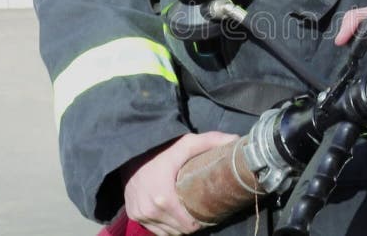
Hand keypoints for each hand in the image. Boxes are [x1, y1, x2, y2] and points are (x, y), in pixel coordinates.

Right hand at [124, 132, 238, 235]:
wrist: (130, 154)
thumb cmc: (161, 151)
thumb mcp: (186, 144)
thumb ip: (210, 142)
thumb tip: (235, 139)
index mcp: (164, 198)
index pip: (188, 226)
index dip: (200, 222)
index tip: (208, 213)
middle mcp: (150, 211)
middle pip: (179, 231)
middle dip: (190, 224)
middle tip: (200, 213)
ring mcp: (141, 215)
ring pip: (167, 233)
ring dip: (177, 228)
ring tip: (188, 216)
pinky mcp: (134, 215)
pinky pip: (154, 230)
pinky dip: (165, 226)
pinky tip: (173, 217)